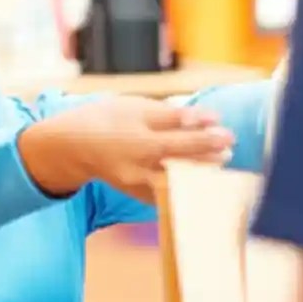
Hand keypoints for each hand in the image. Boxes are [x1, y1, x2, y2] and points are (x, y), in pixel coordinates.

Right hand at [18, 96, 235, 202]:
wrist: (73, 147)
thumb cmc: (106, 120)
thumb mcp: (135, 107)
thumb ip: (171, 115)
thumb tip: (208, 118)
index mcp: (136, 137)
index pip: (177, 135)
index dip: (202, 130)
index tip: (223, 125)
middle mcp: (137, 163)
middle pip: (179, 160)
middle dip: (207, 152)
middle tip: (229, 144)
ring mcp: (137, 182)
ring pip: (176, 182)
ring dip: (201, 173)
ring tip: (220, 162)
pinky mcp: (137, 193)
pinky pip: (167, 194)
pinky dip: (186, 187)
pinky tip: (202, 179)